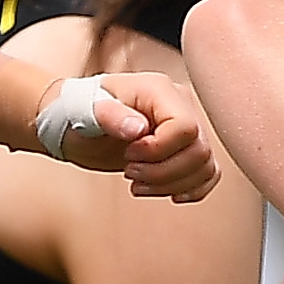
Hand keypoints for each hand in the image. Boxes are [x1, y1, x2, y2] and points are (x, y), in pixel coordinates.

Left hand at [32, 69, 219, 200]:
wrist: (75, 123)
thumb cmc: (78, 112)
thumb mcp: (86, 111)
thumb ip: (112, 116)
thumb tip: (139, 128)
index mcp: (159, 90)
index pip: (185, 128)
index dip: (159, 151)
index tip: (128, 155)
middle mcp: (181, 105)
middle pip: (199, 151)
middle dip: (163, 172)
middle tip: (129, 173)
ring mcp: (186, 127)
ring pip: (204, 166)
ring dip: (172, 184)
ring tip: (137, 184)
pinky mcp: (186, 148)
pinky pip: (209, 172)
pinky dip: (192, 189)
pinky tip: (169, 194)